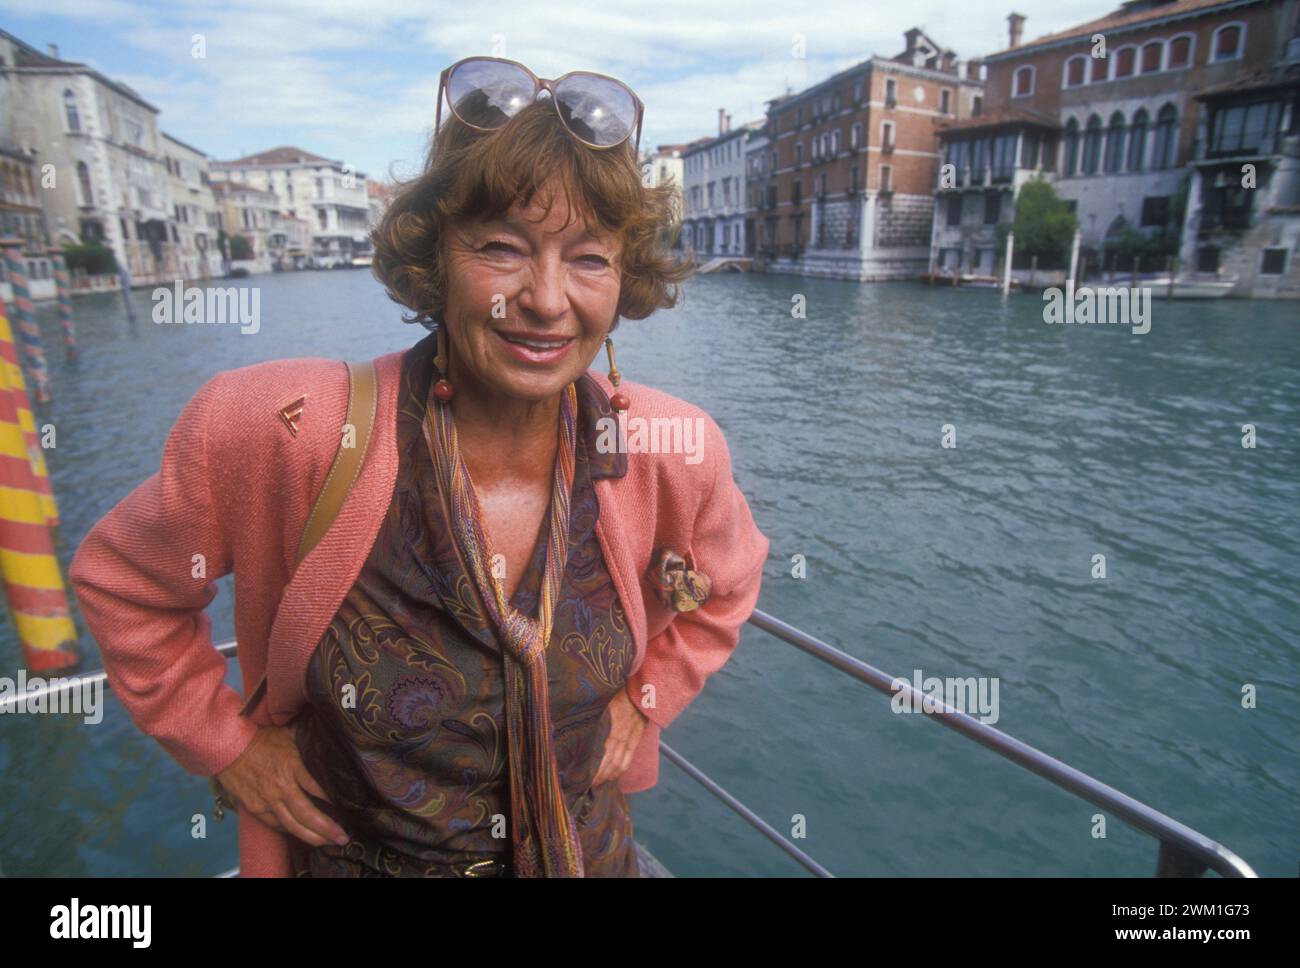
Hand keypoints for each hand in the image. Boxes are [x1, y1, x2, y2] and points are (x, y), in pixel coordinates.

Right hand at [214, 724, 348, 846]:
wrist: (228, 748)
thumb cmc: (260, 738)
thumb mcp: (289, 733)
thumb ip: (309, 738)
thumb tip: (330, 733)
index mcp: (293, 765)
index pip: (317, 787)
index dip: (333, 800)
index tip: (348, 808)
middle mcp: (282, 787)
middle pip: (308, 814)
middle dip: (327, 828)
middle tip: (343, 837)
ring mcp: (268, 800)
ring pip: (293, 825)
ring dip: (312, 837)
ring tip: (328, 843)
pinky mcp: (256, 808)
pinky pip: (277, 825)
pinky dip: (291, 832)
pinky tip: (303, 835)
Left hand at [591, 687, 648, 786]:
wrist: (642, 694)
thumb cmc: (619, 696)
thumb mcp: (603, 705)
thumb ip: (594, 718)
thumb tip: (579, 726)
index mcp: (611, 728)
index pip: (601, 753)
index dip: (593, 767)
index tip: (582, 774)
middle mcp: (620, 737)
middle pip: (609, 762)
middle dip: (598, 776)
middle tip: (586, 784)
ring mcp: (629, 740)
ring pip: (619, 764)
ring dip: (608, 776)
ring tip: (597, 783)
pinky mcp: (635, 741)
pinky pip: (628, 759)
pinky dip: (620, 770)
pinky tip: (613, 776)